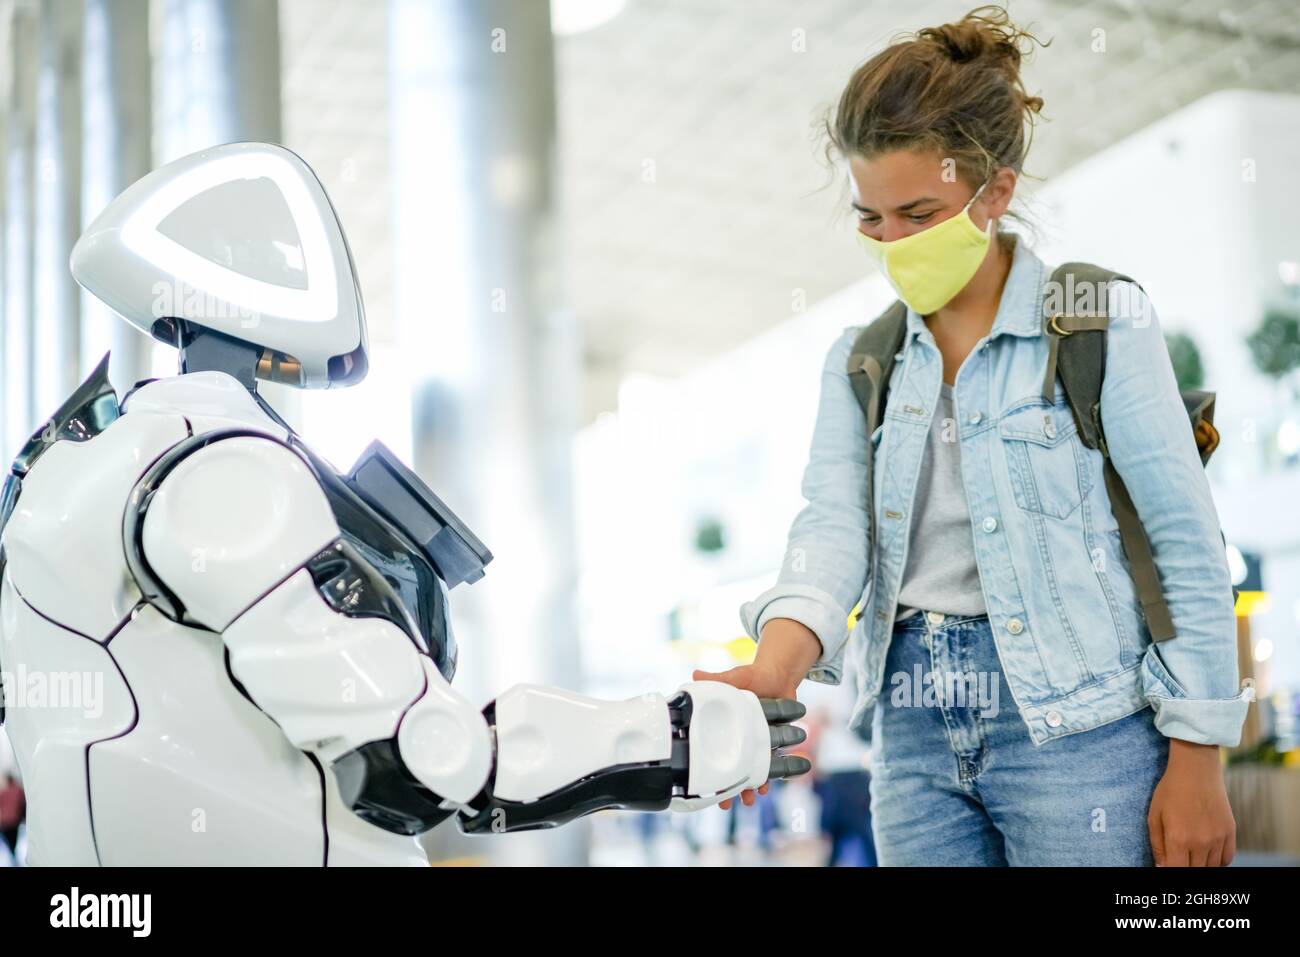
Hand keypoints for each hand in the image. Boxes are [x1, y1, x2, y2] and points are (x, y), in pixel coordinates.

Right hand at [692, 661, 801, 809]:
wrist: (781, 676)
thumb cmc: (753, 675)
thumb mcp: (735, 677)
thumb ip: (716, 679)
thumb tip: (694, 675)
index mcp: (726, 725)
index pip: (713, 749)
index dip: (707, 768)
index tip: (702, 785)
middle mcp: (739, 738)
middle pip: (731, 766)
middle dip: (728, 788)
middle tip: (726, 804)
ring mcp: (756, 742)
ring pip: (751, 770)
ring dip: (750, 786)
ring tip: (751, 799)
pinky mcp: (774, 743)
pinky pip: (772, 763)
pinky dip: (772, 774)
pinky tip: (770, 786)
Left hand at [1148, 739, 1235, 865]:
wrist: (1196, 769)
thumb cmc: (1170, 790)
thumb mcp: (1154, 816)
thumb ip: (1158, 845)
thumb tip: (1161, 867)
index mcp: (1179, 838)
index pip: (1176, 871)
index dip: (1169, 871)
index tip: (1167, 865)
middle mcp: (1201, 842)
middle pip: (1194, 871)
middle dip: (1184, 867)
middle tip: (1178, 855)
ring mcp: (1218, 838)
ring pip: (1211, 867)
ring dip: (1200, 865)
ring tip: (1190, 852)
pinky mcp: (1230, 832)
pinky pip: (1226, 859)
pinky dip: (1216, 861)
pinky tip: (1206, 853)